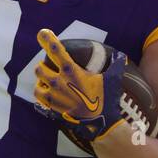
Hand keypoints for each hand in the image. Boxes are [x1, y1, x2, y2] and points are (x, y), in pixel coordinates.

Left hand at [33, 29, 124, 144]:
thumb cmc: (106, 100)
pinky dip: (42, 99)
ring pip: (37, 86)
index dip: (48, 39)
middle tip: (49, 68)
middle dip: (42, 67)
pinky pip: (39, 102)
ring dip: (41, 83)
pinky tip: (49, 98)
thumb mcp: (112, 79)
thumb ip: (115, 65)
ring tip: (47, 84)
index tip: (42, 33)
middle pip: (39, 69)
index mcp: (71, 71)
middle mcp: (58, 82)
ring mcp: (53, 97)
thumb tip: (120, 56)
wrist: (100, 124)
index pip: (56, 50)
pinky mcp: (52, 110)